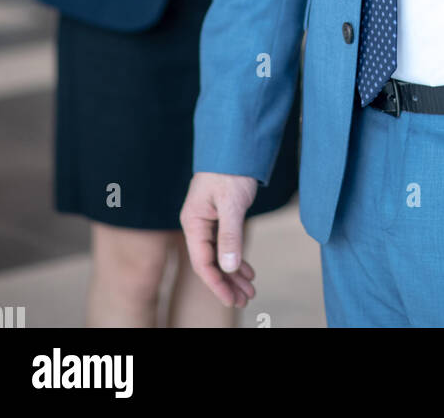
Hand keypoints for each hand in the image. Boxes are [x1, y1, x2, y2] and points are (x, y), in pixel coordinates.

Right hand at [180, 172, 258, 307]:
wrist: (234, 144)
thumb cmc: (231, 170)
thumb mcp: (232, 204)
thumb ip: (230, 236)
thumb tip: (229, 267)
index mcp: (193, 222)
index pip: (202, 262)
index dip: (217, 284)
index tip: (231, 300)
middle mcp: (197, 224)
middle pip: (211, 262)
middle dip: (228, 283)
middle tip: (246, 299)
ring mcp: (207, 221)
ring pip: (219, 255)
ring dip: (233, 273)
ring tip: (250, 290)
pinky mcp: (218, 217)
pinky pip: (225, 244)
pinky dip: (236, 258)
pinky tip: (247, 270)